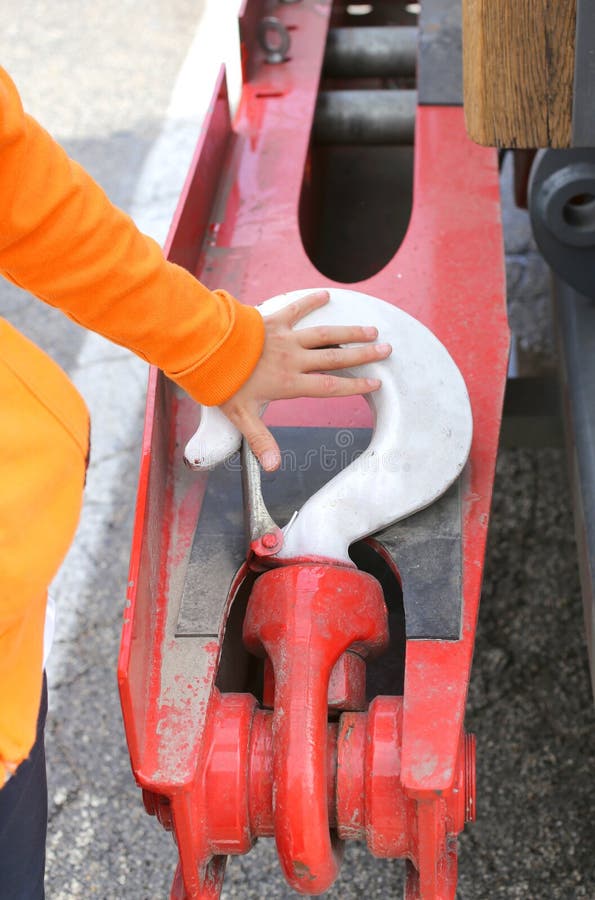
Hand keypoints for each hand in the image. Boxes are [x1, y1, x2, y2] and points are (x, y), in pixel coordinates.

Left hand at [220, 290, 391, 470]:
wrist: (206, 347)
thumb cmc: (222, 382)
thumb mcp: (241, 416)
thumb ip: (260, 440)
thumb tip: (274, 467)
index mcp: (288, 382)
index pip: (329, 386)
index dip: (354, 385)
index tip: (375, 382)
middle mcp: (293, 359)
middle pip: (335, 357)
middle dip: (362, 355)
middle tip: (386, 350)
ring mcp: (285, 337)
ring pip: (324, 334)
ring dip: (349, 331)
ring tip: (370, 330)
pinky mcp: (272, 320)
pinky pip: (296, 308)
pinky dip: (311, 301)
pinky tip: (325, 295)